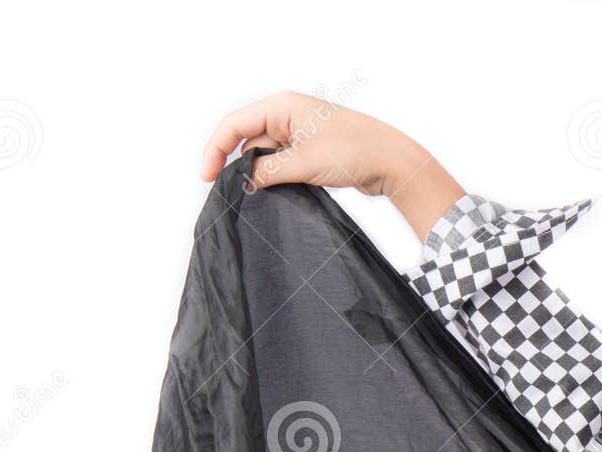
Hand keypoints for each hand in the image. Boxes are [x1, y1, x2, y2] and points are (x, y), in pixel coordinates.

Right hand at [200, 89, 426, 195]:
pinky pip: (281, 163)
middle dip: (237, 164)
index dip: (215, 150)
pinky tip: (274, 191)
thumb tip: (244, 182)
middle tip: (231, 193)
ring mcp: (299, 133)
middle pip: (246, 139)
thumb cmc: (355, 151)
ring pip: (264, 154)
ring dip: (258, 173)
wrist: (393, 163)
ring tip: (257, 195)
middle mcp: (288, 114)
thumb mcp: (303, 163)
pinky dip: (274, 177)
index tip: (208, 177)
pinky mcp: (310, 151)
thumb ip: (268, 172)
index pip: (235, 124)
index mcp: (282, 106)